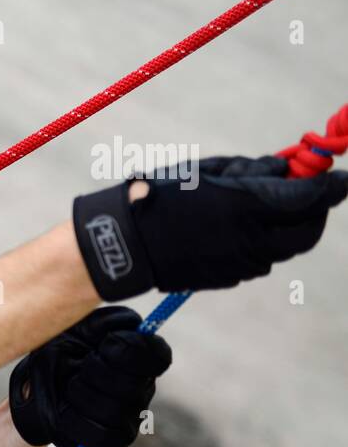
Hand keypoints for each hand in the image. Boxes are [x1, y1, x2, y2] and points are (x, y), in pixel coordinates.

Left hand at [9, 306, 171, 446]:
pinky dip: (74, 420)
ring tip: (68, 387)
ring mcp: (131, 416)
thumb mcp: (76, 325)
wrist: (33, 385)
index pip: (159, 356)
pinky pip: (102, 436)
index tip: (104, 344)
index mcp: (140, 357)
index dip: (131, 350)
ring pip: (116, 411)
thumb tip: (135, 325)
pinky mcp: (113, 440)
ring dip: (80, 396)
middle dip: (94, 372)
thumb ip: (108, 321)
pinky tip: (65, 410)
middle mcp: (142, 387)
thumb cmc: (58, 351)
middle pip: (133, 385)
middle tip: (78, 365)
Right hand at [73, 155, 347, 299]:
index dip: (331, 185)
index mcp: (246, 206)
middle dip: (316, 211)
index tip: (339, 176)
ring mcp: (241, 263)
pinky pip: (260, 260)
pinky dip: (263, 243)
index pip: (309, 197)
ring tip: (270, 209)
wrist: (122, 245)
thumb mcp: (204, 171)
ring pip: (284, 248)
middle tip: (311, 194)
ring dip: (287, 228)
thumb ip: (250, 170)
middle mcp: (251, 239)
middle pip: (307, 231)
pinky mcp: (228, 277)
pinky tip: (241, 229)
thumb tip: (285, 169)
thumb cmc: (157, 196)